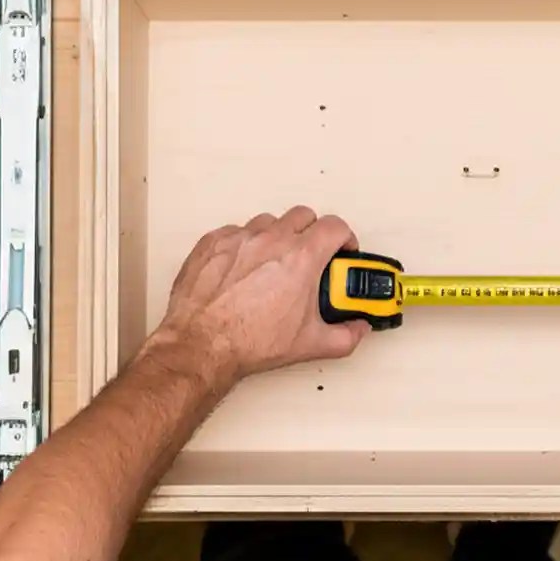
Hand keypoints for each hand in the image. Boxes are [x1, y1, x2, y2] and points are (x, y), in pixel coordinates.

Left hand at [138, 207, 371, 389]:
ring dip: (278, 236)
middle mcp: (270, 240)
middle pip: (303, 215)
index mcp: (300, 258)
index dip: (345, 237)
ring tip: (274, 262)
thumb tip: (357, 329)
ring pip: (268, 221)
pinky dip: (245, 244)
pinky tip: (244, 268)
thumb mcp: (310, 344)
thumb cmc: (248, 341)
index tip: (343, 250)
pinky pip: (236, 231)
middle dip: (313, 232)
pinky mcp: (212, 243)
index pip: (335, 227)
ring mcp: (239, 238)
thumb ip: (345, 335)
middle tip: (311, 256)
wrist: (201, 345)